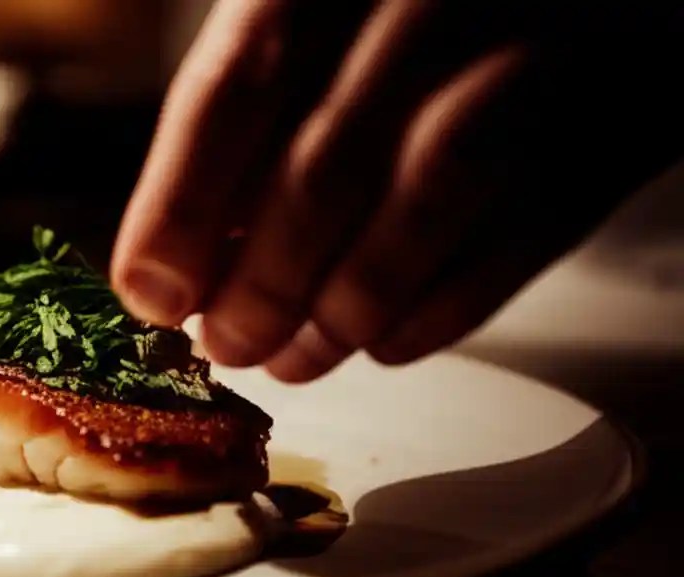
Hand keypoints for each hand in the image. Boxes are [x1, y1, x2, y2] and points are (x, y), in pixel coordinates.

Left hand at [110, 0, 682, 381]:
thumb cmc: (410, 13)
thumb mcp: (320, 20)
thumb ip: (251, 111)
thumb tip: (178, 258)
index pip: (232, 89)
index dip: (177, 208)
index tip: (150, 293)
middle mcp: (430, 1)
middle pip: (321, 170)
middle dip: (258, 285)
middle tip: (225, 343)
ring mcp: (529, 58)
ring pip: (417, 210)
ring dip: (338, 312)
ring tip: (290, 359)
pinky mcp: (609, 130)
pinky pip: (515, 240)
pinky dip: (436, 312)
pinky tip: (380, 341)